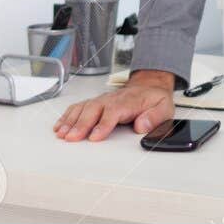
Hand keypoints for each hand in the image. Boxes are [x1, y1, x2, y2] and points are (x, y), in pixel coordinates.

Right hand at [53, 70, 175, 142]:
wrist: (149, 86)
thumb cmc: (154, 99)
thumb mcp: (164, 107)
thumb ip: (154, 117)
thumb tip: (142, 126)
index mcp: (129, 101)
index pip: (114, 112)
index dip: (103, 124)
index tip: (95, 136)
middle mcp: (112, 99)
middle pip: (94, 110)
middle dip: (81, 124)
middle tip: (72, 138)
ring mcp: (102, 100)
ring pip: (83, 108)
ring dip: (71, 121)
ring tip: (61, 134)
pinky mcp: (95, 103)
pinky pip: (79, 107)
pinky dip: (67, 116)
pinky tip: (59, 126)